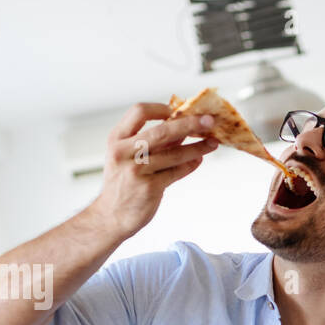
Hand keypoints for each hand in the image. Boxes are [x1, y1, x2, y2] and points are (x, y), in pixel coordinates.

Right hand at [89, 103, 218, 238]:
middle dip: (190, 124)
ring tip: (212, 143)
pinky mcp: (150, 188)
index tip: (178, 110)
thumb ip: (151, 141)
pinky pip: (176, 172)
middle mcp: (124, 152)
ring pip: (174, 153)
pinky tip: (199, 160)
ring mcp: (137, 170)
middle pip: (162, 131)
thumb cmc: (122, 182)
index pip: (139, 111)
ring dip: (198, 147)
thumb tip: (181, 125)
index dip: (161, 108)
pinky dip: (190, 165)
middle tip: (209, 121)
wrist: (111, 215)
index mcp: (117, 139)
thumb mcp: (127, 156)